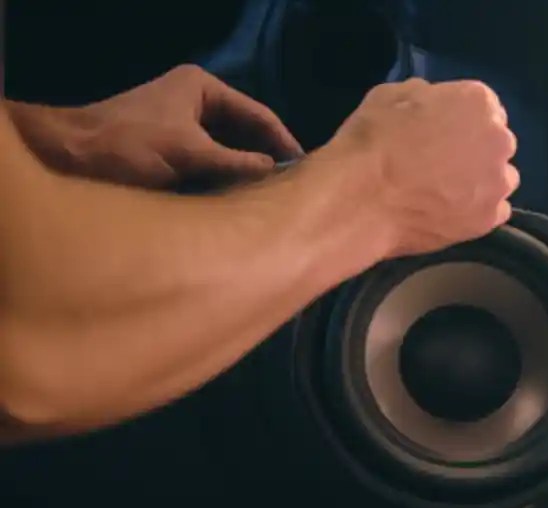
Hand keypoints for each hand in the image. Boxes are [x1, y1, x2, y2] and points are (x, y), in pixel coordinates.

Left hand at [13, 65, 302, 188]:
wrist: (69, 158)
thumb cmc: (128, 147)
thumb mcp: (189, 153)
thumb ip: (236, 163)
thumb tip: (277, 172)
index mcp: (203, 89)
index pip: (259, 114)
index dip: (284, 142)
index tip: (306, 170)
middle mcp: (197, 104)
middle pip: (246, 135)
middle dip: (266, 162)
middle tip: (293, 191)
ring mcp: (184, 128)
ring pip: (229, 154)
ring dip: (245, 176)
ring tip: (273, 201)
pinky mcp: (173, 153)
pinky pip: (211, 167)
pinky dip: (225, 184)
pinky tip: (241, 205)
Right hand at [322, 78, 519, 256]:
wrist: (362, 199)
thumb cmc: (373, 140)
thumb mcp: (392, 95)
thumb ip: (426, 96)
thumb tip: (433, 106)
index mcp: (479, 102)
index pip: (484, 107)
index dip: (462, 120)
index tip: (442, 132)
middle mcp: (499, 140)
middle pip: (496, 142)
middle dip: (476, 149)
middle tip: (442, 163)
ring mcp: (498, 183)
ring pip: (500, 178)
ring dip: (481, 180)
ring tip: (447, 191)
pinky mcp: (490, 219)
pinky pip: (494, 211)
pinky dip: (477, 210)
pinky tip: (451, 212)